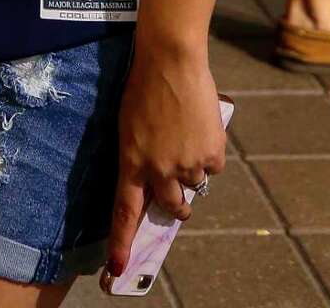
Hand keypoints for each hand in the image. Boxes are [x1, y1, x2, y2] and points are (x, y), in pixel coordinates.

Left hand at [103, 48, 225, 284]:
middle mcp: (159, 170)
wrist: (171, 60)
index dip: (122, 242)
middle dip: (176, 205)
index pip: (125, 211)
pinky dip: (209, 151)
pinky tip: (200, 125)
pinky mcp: (211, 153)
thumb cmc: (143, 85)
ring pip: (195, 184)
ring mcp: (187, 164)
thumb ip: (140, 155)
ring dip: (192, 168)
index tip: (116, 269)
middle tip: (178, 190)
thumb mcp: (130, 124)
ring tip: (186, 133)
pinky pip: (213, 166)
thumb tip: (155, 178)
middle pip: (171, 207)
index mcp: (132, 161)